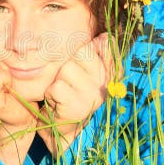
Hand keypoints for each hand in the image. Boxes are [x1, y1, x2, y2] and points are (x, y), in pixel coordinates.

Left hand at [40, 33, 116, 154]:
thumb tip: (104, 38)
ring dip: (58, 79)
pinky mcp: (77, 108)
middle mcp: (107, 84)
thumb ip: (98, 51)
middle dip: (69, 63)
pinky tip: (57, 102)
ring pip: (67, 69)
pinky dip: (51, 93)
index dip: (89, 49)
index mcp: (112, 72)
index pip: (105, 45)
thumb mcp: (86, 69)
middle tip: (69, 80)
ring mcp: (93, 97)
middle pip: (81, 53)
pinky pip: (57, 87)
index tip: (83, 63)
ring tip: (63, 91)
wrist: (61, 126)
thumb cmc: (72, 91)